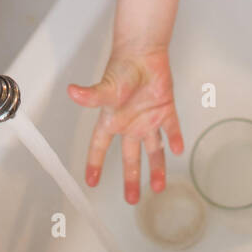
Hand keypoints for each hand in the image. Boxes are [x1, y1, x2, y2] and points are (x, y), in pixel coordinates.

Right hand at [68, 47, 183, 202]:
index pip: (100, 147)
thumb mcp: (106, 88)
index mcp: (112, 121)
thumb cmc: (121, 68)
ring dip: (157, 168)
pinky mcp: (165, 110)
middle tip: (131, 199)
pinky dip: (175, 139)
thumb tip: (72, 92)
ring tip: (159, 188)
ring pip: (153, 150)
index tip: (92, 181)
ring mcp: (148, 119)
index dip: (95, 163)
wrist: (142, 52)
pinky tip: (178, 151)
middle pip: (130, 157)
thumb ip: (92, 95)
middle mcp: (130, 124)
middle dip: (131, 179)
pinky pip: (171, 129)